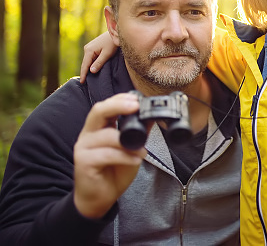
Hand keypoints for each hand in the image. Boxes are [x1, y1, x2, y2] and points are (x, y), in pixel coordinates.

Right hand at [74, 93, 145, 218]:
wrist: (99, 198)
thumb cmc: (113, 171)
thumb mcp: (130, 149)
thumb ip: (138, 134)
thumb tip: (152, 117)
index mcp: (98, 128)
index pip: (105, 106)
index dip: (119, 99)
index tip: (137, 98)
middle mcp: (88, 134)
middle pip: (98, 111)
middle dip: (118, 105)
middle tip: (136, 106)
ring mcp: (83, 148)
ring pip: (105, 135)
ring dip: (127, 141)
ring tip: (143, 149)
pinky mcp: (83, 163)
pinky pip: (106, 154)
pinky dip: (124, 156)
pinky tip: (136, 159)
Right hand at [80, 32, 118, 82]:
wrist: (116, 33)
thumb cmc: (112, 43)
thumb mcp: (107, 54)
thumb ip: (99, 63)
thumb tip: (91, 71)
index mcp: (89, 50)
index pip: (85, 65)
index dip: (83, 74)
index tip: (82, 82)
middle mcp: (87, 49)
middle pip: (85, 63)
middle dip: (85, 72)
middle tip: (84, 83)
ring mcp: (89, 48)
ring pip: (88, 61)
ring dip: (88, 68)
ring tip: (87, 78)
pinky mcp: (93, 48)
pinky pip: (91, 58)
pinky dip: (91, 64)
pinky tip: (92, 69)